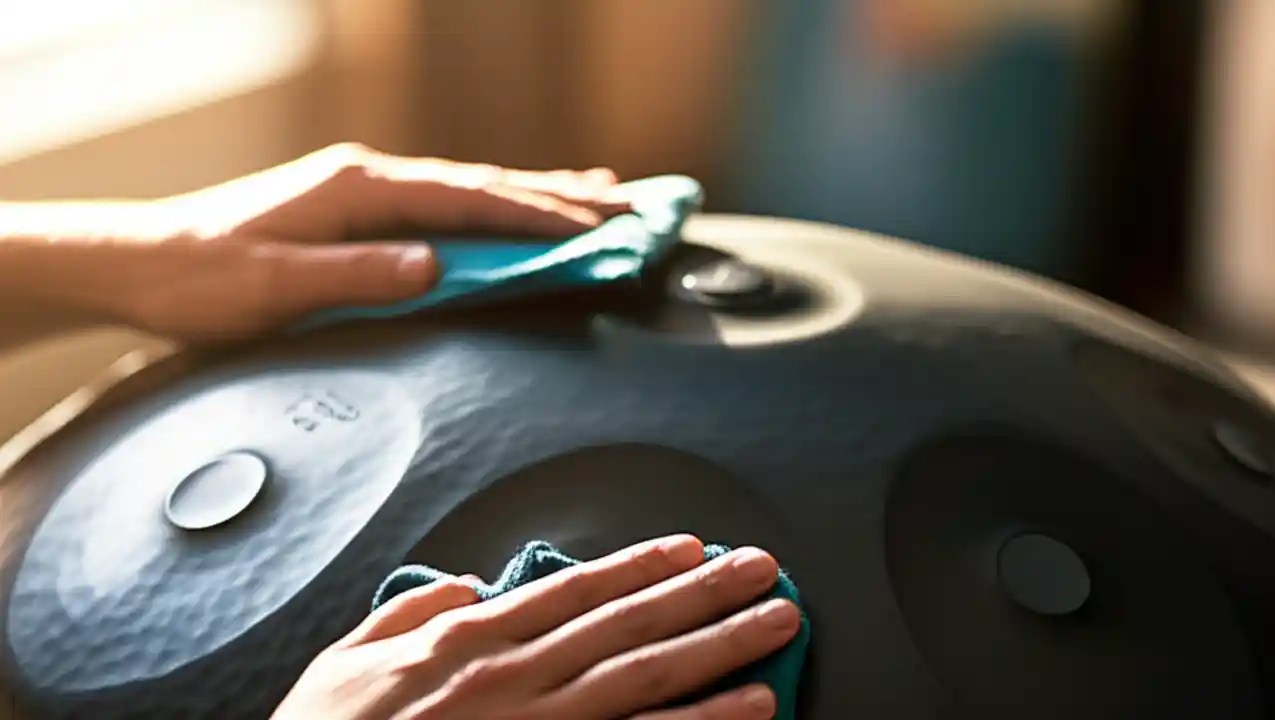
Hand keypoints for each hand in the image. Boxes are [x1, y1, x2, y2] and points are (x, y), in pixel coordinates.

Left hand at [1, 143, 628, 342]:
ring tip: (606, 194)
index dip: (538, 214)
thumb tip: (434, 266)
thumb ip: (358, 274)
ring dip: (540, 193)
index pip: (470, 200)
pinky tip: (517, 204)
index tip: (599, 227)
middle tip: (635, 206)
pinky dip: (497, 203)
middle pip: (487, 183)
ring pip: (474, 188)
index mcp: (361, 187)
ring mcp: (369, 187)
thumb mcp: (276, 289)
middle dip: (563, 197)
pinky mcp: (361, 208)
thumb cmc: (204, 281)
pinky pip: (449, 203)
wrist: (143, 263)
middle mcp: (373, 175)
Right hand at [273, 535, 798, 719]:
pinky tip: (749, 710)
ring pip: (648, 676)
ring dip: (720, 645)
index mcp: (467, 641)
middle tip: (764, 569)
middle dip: (702, 591)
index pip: (572, 591)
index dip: (637, 567)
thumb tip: (463, 585)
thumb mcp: (342, 663)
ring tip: (777, 623)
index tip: (687, 548)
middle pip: (628, 622)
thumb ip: (408, 616)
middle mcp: (515, 676)